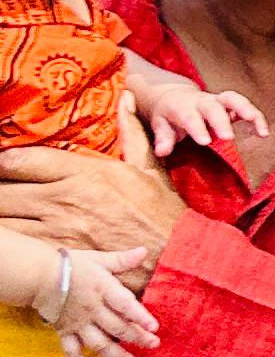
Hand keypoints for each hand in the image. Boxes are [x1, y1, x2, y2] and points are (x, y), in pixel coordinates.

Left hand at [0, 144, 182, 262]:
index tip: (1, 161)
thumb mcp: (150, 169)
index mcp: (86, 173)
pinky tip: (12, 241)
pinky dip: (11, 243)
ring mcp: (58, 231)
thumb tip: (125, 97)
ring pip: (5, 221)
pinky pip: (19, 248)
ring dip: (1, 215)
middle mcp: (65, 199)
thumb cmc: (164, 215)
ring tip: (4, 212)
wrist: (176, 258)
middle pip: (3, 191)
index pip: (24, 159)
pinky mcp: (59, 258)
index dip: (3, 159)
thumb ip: (131, 133)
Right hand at [42, 243, 161, 356]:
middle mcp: (93, 310)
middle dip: (137, 338)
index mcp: (103, 290)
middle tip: (153, 346)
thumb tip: (144, 251)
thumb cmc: (71, 265)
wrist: (39, 276)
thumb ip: (121, 260)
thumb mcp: (98, 260)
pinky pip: (72, 352)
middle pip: (118, 328)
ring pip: (100, 343)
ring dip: (117, 355)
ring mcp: (79, 324)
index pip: (125, 305)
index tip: (154, 327)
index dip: (140, 317)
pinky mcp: (65, 332)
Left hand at [133, 67, 266, 157]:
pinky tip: (264, 132)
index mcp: (182, 107)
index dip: (197, 128)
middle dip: (222, 121)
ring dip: (248, 111)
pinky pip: (244, 106)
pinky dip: (256, 116)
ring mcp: (217, 101)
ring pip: (234, 99)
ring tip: (261, 129)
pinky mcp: (229, 104)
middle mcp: (202, 102)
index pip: (189, 116)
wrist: (174, 94)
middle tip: (229, 138)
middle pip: (213, 107)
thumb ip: (163, 138)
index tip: (204, 141)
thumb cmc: (168, 114)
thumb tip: (162, 152)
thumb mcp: (160, 124)